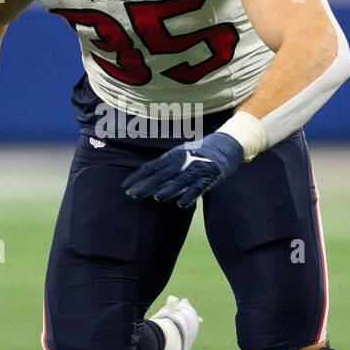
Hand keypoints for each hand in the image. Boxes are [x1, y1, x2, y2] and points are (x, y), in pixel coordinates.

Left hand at [122, 132, 244, 206]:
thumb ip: (163, 166)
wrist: (224, 145)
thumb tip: (143, 177)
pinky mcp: (210, 177)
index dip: (137, 177)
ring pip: (181, 180)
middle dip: (148, 185)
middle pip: (163, 174)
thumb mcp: (178, 155)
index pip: (151, 167)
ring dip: (169, 189)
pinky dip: (190, 196)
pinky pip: (199, 188)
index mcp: (173, 156)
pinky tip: (182, 204)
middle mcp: (183, 161)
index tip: (124, 187)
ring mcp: (197, 169)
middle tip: (134, 194)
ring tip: (158, 198)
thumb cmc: (195, 153)